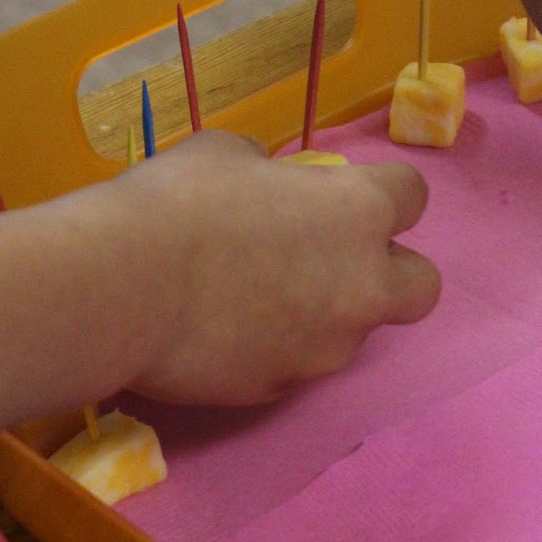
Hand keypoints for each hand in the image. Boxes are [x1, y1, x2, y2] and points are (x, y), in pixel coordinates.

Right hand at [118, 131, 439, 403]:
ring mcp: (328, 346)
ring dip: (326, 314)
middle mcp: (362, 284)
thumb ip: (268, 170)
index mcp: (358, 212)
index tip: (348, 195)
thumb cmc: (175, 201)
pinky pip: (297, 364)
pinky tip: (225, 333)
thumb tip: (267, 179)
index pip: (413, 195)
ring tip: (256, 299)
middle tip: (337, 262)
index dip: (384, 193)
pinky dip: (276, 349)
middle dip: (391, 273)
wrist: (120, 287)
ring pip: (355, 332)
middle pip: (421, 286)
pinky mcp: (284, 388)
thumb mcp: (223, 154)